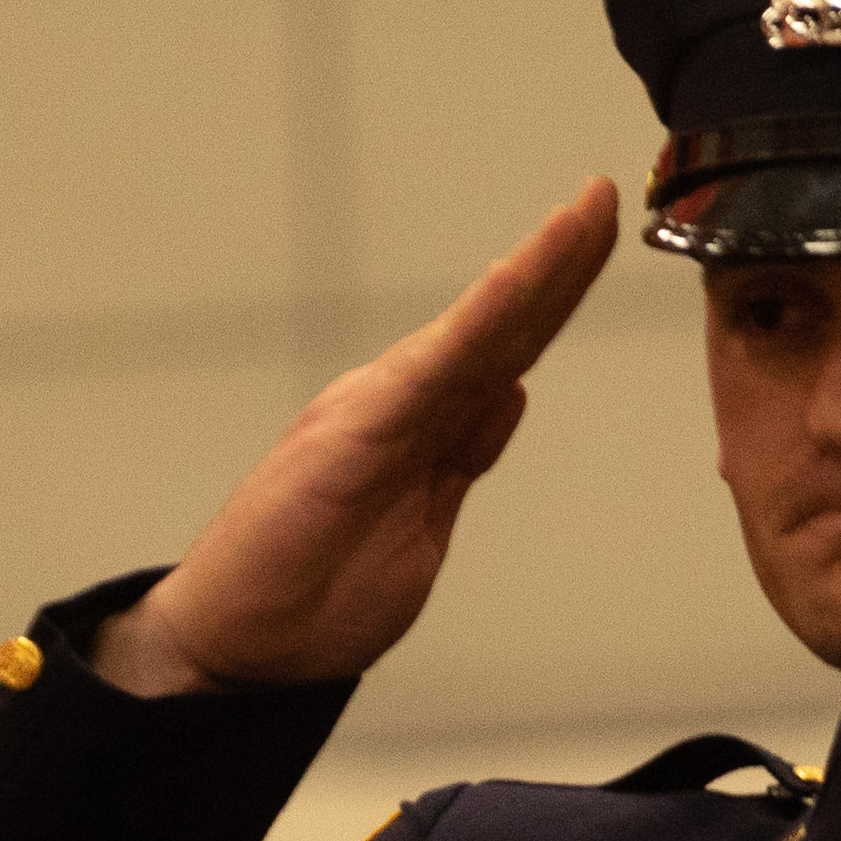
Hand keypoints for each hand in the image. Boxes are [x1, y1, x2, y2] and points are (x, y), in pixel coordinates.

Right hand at [92, 182, 621, 697]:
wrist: (235, 647)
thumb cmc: (314, 599)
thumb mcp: (423, 528)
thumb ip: (463, 458)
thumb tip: (508, 397)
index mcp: (420, 426)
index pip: (504, 350)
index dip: (554, 296)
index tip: (602, 238)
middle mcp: (398, 402)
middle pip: (498, 325)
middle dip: (557, 262)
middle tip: (605, 194)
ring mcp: (376, 409)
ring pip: (472, 331)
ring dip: (529, 272)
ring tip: (578, 216)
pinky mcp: (353, 431)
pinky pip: (429, 370)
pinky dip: (475, 322)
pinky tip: (515, 279)